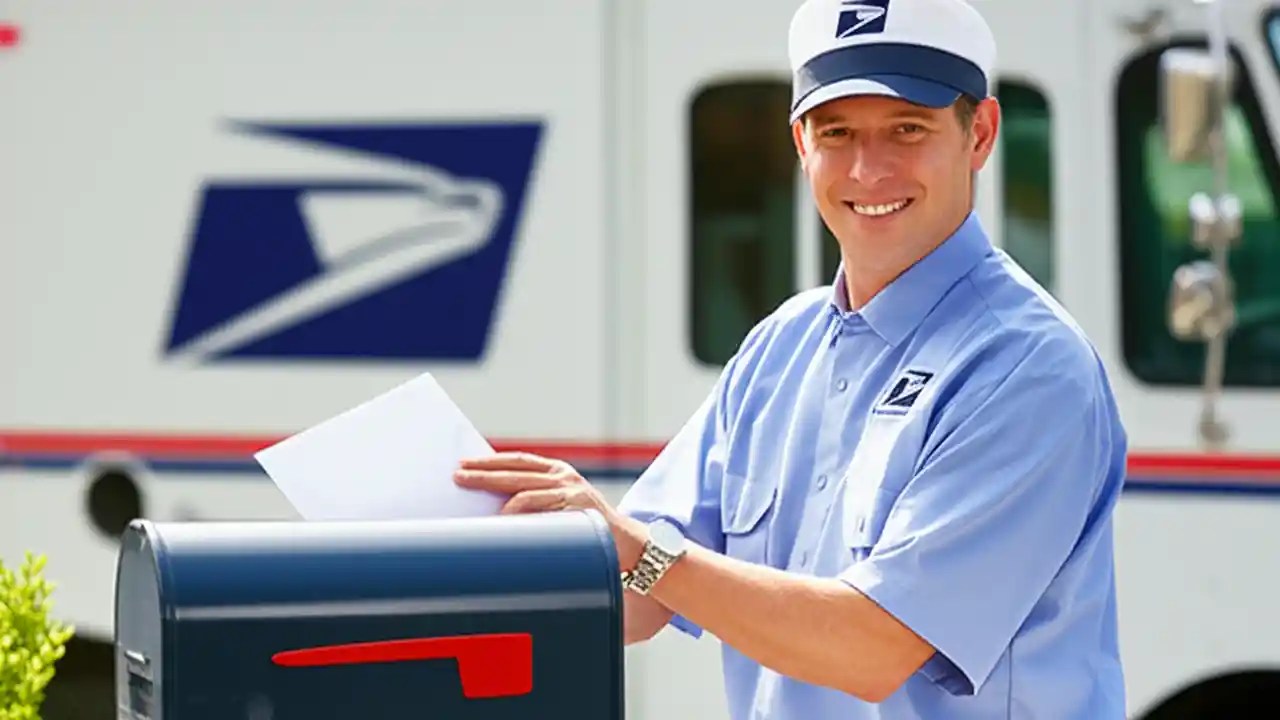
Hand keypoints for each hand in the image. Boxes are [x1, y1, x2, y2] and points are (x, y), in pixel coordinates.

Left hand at [454, 452, 644, 565]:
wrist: (627, 544)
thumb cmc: (589, 528)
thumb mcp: (564, 505)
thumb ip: (539, 499)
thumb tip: (498, 506)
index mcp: (559, 471)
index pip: (519, 461)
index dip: (490, 461)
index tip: (465, 464)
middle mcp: (564, 476)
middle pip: (515, 471)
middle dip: (483, 474)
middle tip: (457, 476)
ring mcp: (570, 490)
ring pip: (523, 489)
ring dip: (495, 495)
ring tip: (474, 503)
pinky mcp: (575, 507)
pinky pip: (539, 508)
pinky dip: (518, 512)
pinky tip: (502, 518)